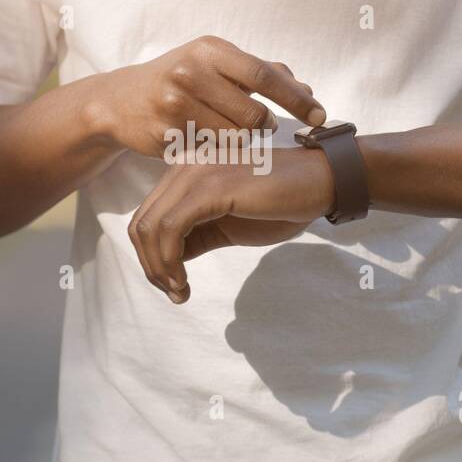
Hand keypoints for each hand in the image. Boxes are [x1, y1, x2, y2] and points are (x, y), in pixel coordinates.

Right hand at [86, 36, 326, 157]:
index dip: (296, 98)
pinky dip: (217, 151)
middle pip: (253, 114)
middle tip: (261, 127)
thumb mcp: (214, 64)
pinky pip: (211, 152)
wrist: (120, 101)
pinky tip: (205, 142)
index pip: (264, 74)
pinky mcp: (165, 132)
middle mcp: (190, 71)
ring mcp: (175, 103)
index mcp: (209, 49)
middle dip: (264, 126)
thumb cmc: (180, 80)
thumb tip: (306, 88)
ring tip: (228, 131)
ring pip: (235, 138)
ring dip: (242, 142)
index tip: (319, 115)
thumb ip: (261, 73)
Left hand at [128, 147, 333, 303]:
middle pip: (141, 224)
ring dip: (159, 268)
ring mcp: (195, 174)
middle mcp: (183, 168)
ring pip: (151, 228)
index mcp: (185, 173)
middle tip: (174, 293)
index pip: (147, 217)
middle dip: (151, 266)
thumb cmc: (280, 203)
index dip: (151, 257)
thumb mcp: (228, 225)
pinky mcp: (211, 187)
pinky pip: (172, 228)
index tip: (172, 285)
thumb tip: (169, 260)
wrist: (320, 182)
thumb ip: (196, 235)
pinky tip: (184, 280)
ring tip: (179, 291)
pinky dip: (170, 260)